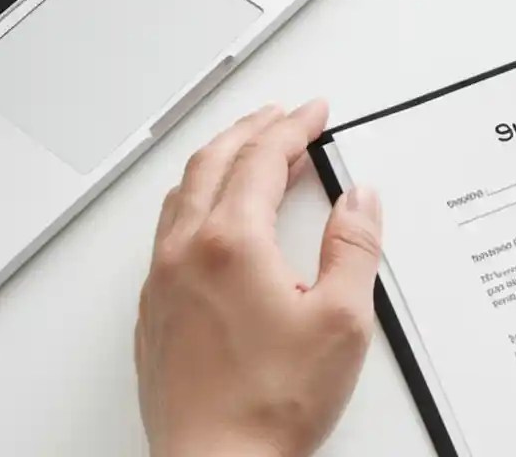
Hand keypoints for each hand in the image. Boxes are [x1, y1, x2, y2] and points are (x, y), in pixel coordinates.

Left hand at [136, 101, 382, 456]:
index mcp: (231, 244)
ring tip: (249, 151)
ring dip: (221, 159)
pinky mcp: (155, 311)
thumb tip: (360, 199)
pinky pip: (170, 229)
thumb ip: (354, 247)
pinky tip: (215, 215)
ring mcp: (163, 281)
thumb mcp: (342, 320)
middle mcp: (186, 253)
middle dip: (253, 129)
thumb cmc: (269, 405)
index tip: (314, 111)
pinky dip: (198, 198)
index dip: (293, 126)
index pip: (262, 159)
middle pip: (214, 163)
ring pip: (184, 193)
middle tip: (283, 116)